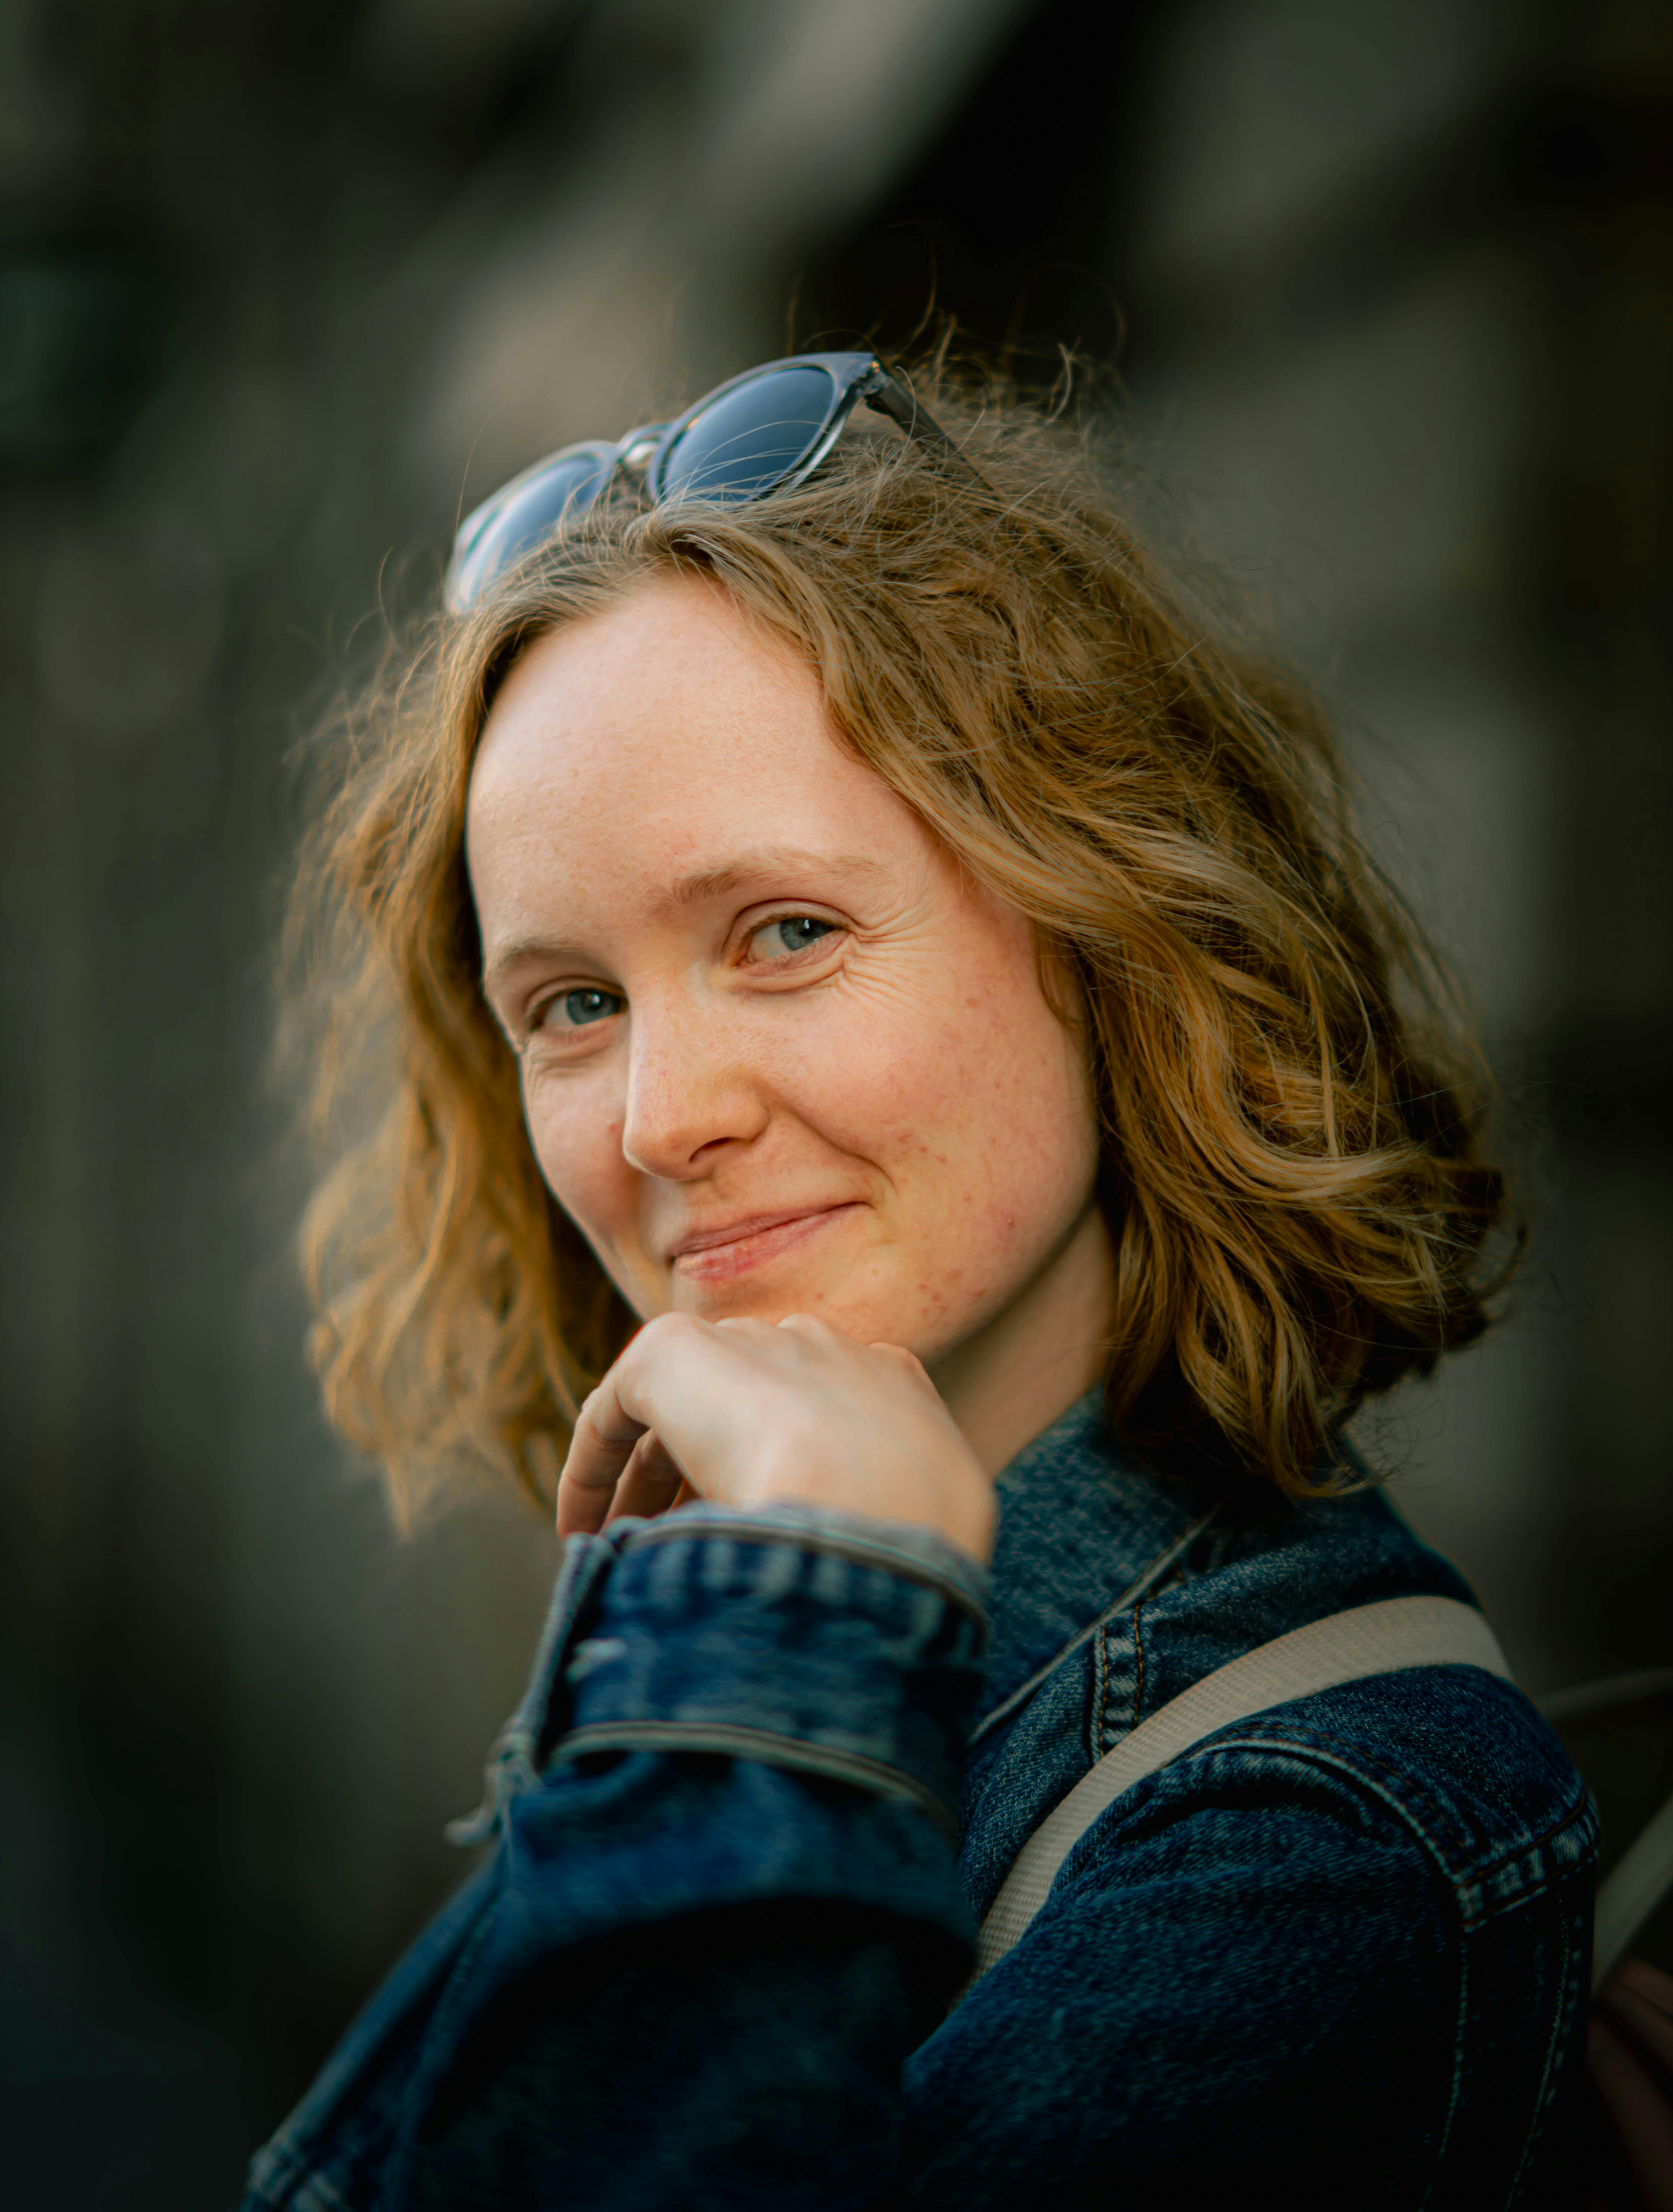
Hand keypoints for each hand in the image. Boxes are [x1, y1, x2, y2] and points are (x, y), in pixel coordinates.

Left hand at [555, 1313, 995, 1564]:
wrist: (874, 1524)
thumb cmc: (917, 1550)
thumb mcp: (936, 1530)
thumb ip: (893, 1523)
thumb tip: (862, 1580)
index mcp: (889, 1382)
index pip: (819, 1414)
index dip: (776, 1472)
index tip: (755, 1533)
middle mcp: (818, 1348)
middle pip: (742, 1406)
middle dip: (702, 1477)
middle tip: (676, 1550)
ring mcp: (748, 1344)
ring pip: (676, 1409)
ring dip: (644, 1484)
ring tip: (619, 1553)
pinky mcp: (674, 1352)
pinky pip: (617, 1410)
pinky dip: (592, 1469)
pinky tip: (578, 1530)